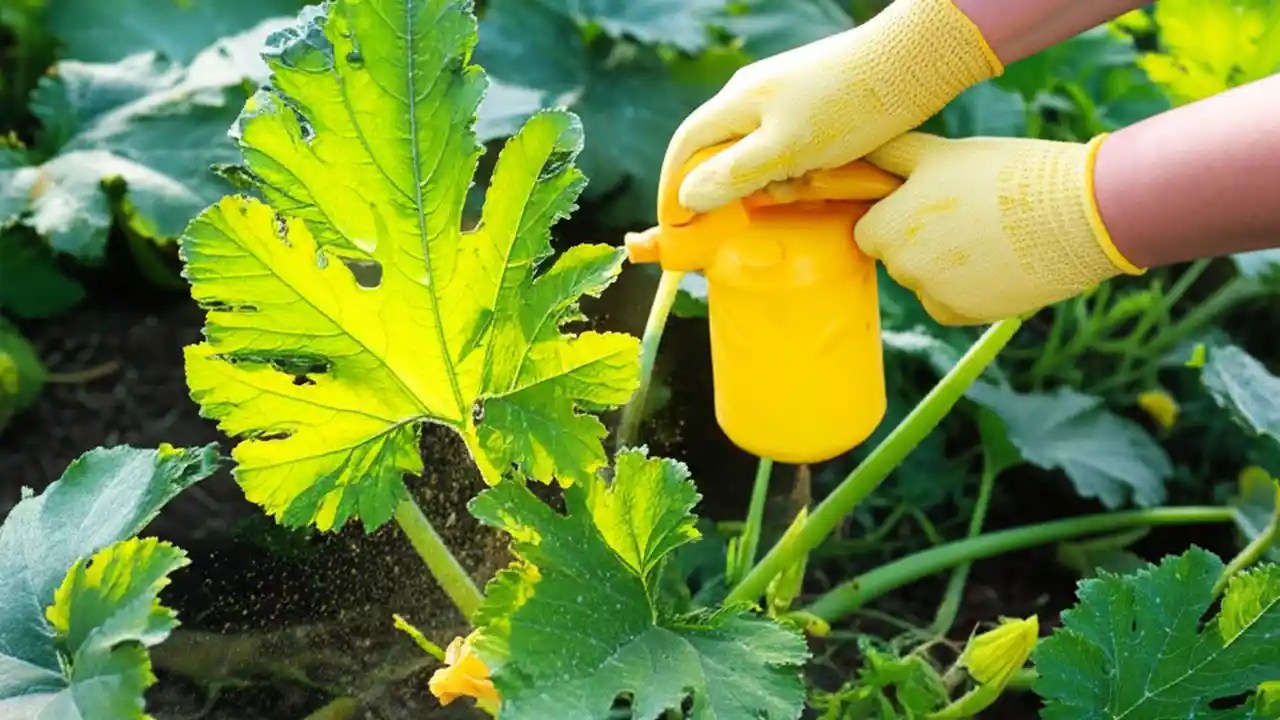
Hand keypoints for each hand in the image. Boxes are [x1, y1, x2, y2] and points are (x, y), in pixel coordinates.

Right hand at [659, 0, 1000, 213]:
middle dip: (720, 189)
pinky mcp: (816, 103)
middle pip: (718, 149)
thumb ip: (735, 175)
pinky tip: (812, 185)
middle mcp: (754, 94)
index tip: (674, 225)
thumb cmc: (848, 106)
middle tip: (726, 226)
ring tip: (783, 204)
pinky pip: (786, 145)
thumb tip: (688, 198)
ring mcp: (786, 97)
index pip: (686, 146)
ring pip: (756, 150)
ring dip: (761, 183)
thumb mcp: (786, 150)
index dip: (673, 186)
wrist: (914, 62)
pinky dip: (789, 171)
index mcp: (738, 101)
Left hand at [857, 133, 1142, 325]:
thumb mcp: (940, 153)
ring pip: (924, 281)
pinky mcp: (962, 314)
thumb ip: (891, 157)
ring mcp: (931, 294)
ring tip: (989, 233)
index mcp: (888, 226)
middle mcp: (901, 267)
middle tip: (966, 213)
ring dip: (944, 265)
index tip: (926, 203)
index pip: (869, 231)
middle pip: (897, 257)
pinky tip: (997, 260)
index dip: (896, 215)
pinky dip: (966, 288)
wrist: (1073, 214)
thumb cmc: (1003, 174)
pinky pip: (948, 304)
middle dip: (920, 240)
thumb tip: (856, 151)